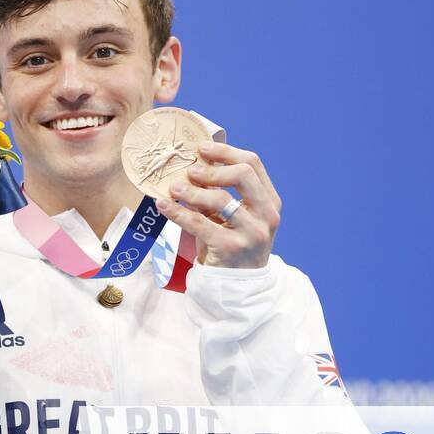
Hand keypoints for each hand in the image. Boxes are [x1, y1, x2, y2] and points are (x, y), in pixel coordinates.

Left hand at [156, 141, 281, 268]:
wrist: (239, 286)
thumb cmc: (233, 243)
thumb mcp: (236, 216)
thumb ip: (224, 191)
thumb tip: (195, 161)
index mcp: (270, 201)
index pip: (253, 164)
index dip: (226, 151)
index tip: (202, 148)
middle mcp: (266, 216)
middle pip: (243, 174)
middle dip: (212, 168)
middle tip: (190, 170)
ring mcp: (251, 233)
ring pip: (221, 199)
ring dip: (192, 191)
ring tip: (174, 188)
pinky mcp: (231, 249)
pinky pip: (199, 224)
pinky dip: (178, 212)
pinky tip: (163, 205)